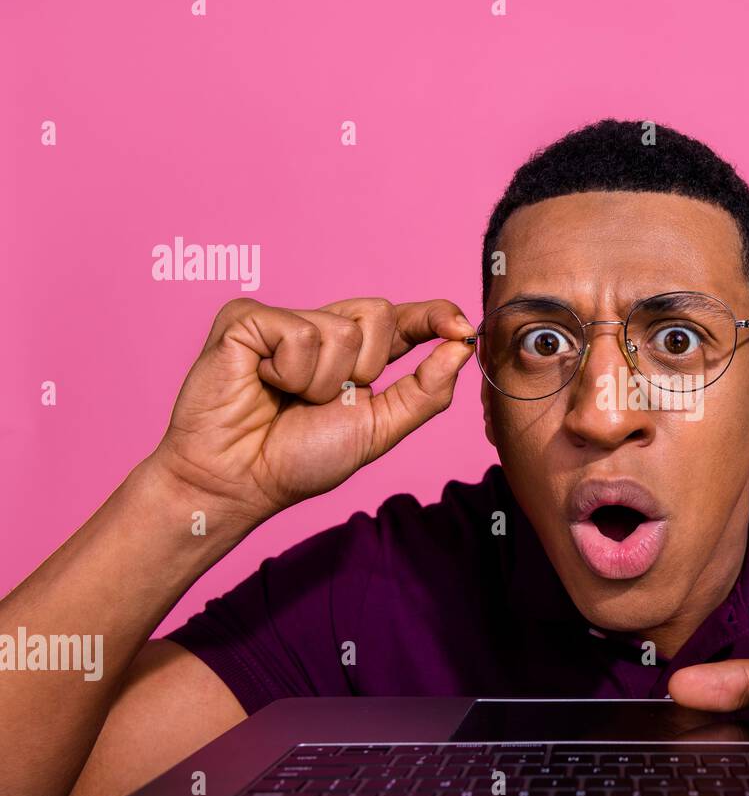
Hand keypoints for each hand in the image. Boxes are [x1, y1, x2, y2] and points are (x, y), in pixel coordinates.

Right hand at [148, 296, 475, 523]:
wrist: (239, 480)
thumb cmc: (300, 459)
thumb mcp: (378, 429)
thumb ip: (424, 391)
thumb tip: (462, 348)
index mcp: (357, 355)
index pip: (404, 320)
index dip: (434, 315)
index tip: (462, 326)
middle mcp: (323, 329)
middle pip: (379, 314)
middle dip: (364, 368)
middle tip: (322, 400)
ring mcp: (284, 320)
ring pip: (339, 328)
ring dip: (320, 380)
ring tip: (287, 398)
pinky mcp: (248, 319)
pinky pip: (297, 332)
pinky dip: (288, 371)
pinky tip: (262, 384)